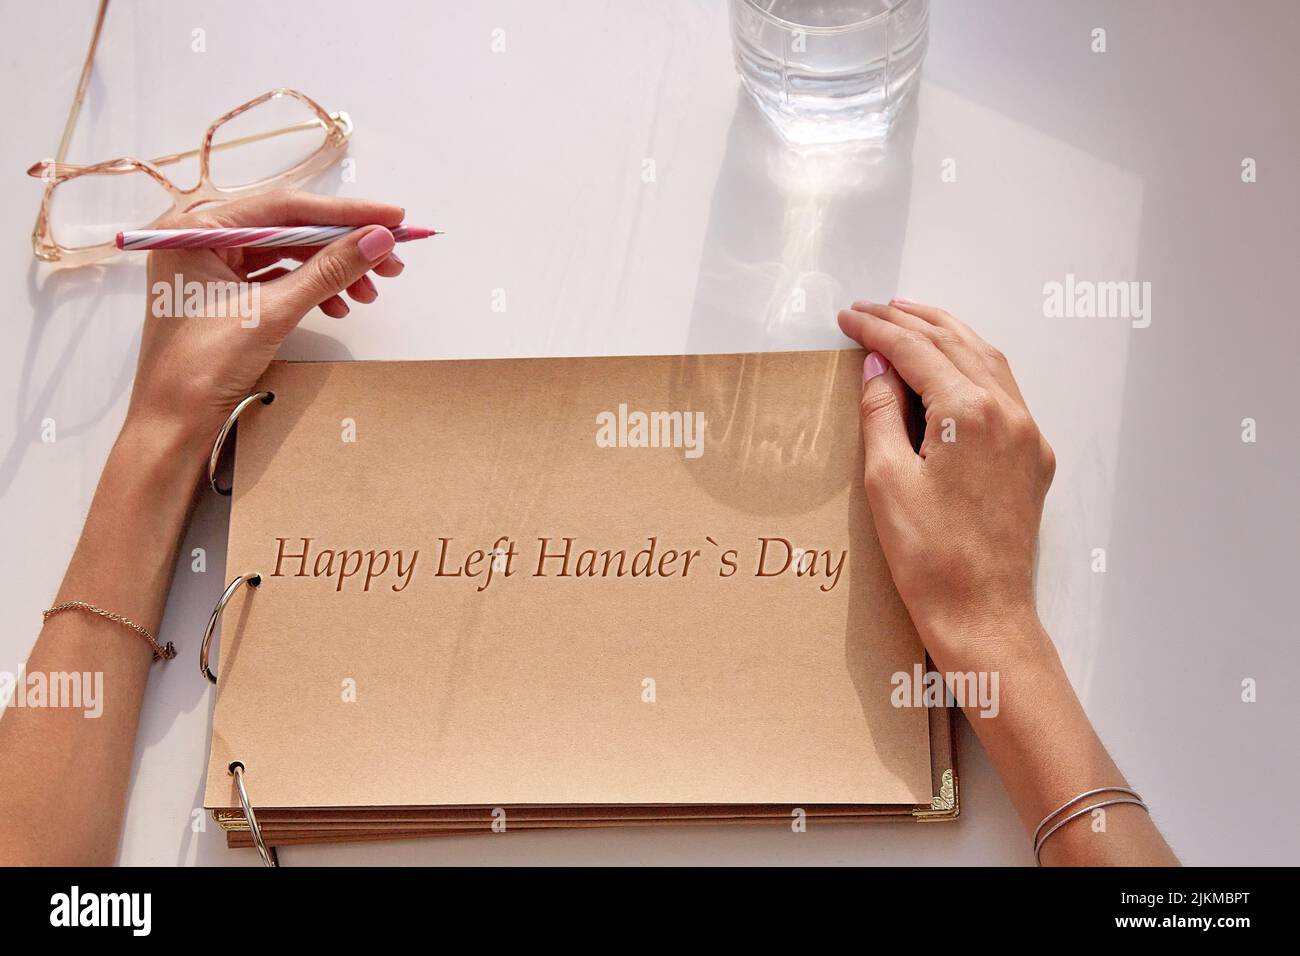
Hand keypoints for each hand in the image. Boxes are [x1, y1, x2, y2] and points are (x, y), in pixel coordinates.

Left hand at [125, 189, 406, 458]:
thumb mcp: (271, 313)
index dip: (343, 212)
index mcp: (196, 230)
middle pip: (288, 228)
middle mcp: (202, 240)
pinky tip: (338, 306)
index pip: (283, 207)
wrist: (173, 426)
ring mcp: (213, 268)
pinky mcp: (225, 296)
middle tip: (390, 259)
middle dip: (342, 244)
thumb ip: (328, 270)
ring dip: (332, 270)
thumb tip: (379, 240)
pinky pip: (278, 279)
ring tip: (368, 292)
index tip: (391, 216)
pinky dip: (312, 289)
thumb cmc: (202, 368)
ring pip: (288, 255)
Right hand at [837, 299, 1055, 669]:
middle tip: (872, 309)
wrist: (983, 613)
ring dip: (946, 334)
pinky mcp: (1033, 458)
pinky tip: (951, 366)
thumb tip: (877, 368)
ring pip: (987, 360)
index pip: (917, 351)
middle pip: (956, 343)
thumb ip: (881, 413)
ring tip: (911, 319)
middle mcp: (1008, 412)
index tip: (848, 318)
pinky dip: (972, 365)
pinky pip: (1004, 391)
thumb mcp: (886, 480)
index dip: (878, 330)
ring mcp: (1027, 434)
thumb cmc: (929, 557)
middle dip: (911, 321)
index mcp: (969, 412)